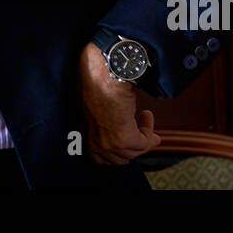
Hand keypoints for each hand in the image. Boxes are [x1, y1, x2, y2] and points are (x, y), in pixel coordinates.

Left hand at [78, 41, 161, 164]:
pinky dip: (150, 131)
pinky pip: (144, 144)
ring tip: (145, 117)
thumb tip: (115, 123)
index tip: (128, 141)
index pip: (100, 158)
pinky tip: (147, 115)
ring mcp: (108, 144)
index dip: (117, 152)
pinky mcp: (124, 139)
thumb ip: (101, 120)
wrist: (100, 74)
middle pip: (119, 158)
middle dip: (132, 147)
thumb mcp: (94, 106)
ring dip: (144, 136)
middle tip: (142, 133)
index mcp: (82, 136)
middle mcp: (93, 144)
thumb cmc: (94, 82)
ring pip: (134, 152)